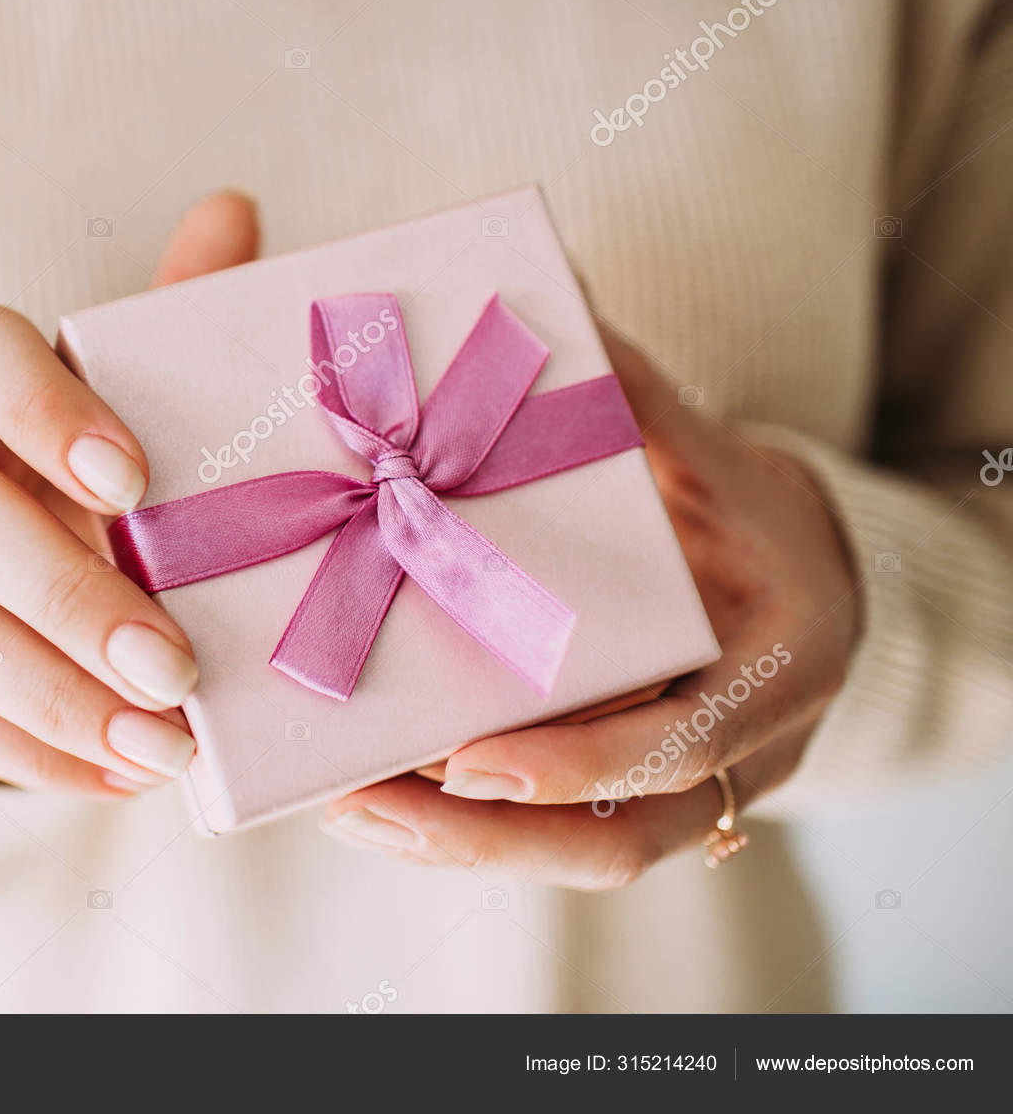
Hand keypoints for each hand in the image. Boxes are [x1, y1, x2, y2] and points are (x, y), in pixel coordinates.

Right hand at [0, 191, 260, 796]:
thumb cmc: (84, 502)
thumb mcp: (136, 423)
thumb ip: (173, 330)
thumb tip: (233, 207)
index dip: (44, 405)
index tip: (136, 480)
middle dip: (72, 598)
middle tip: (176, 670)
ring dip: (56, 697)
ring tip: (162, 752)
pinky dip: (24, 752)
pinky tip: (112, 778)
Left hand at [322, 325, 860, 887]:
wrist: (797, 575)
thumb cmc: (740, 507)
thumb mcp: (704, 450)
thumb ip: (632, 399)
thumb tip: (548, 288)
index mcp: (776, 666)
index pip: (680, 743)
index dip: (576, 762)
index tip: (464, 759)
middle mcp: (746, 753)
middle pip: (620, 839)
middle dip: (485, 836)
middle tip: (361, 804)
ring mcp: (698, 794)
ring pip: (585, 856)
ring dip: (462, 846)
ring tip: (347, 810)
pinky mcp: (643, 803)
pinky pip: (563, 839)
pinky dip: (475, 829)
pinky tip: (380, 802)